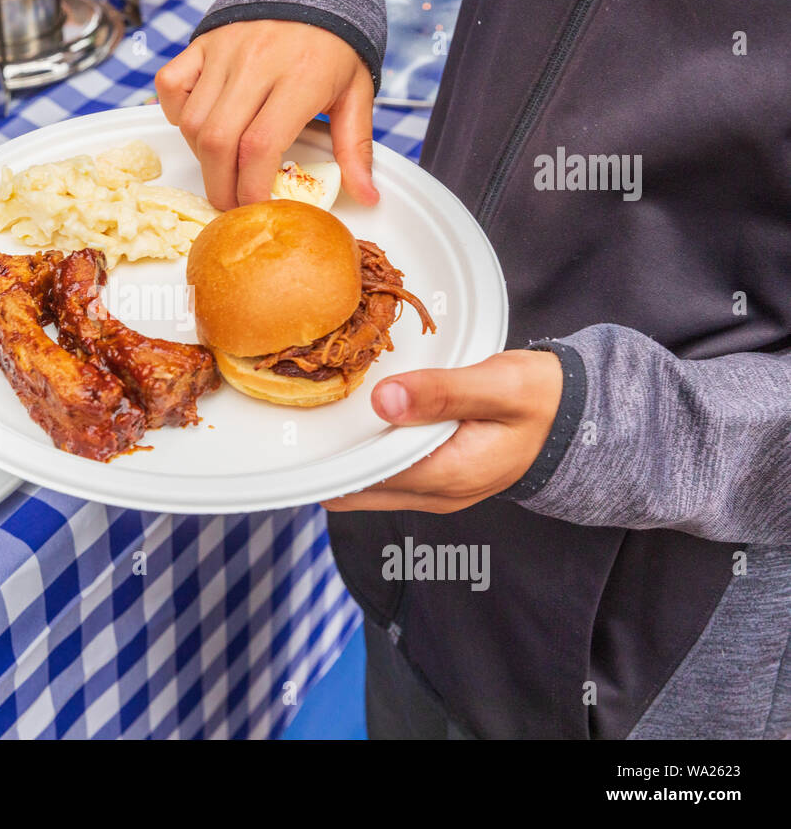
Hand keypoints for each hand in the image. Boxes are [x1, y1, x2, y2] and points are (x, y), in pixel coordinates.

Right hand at [155, 20, 378, 210]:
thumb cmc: (334, 46)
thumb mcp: (356, 94)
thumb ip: (356, 148)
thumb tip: (367, 197)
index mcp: (300, 77)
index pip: (260, 146)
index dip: (250, 187)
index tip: (255, 206)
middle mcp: (257, 62)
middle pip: (219, 142)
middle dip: (221, 185)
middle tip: (232, 202)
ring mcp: (224, 51)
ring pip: (193, 122)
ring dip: (202, 156)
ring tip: (223, 166)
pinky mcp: (201, 43)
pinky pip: (170, 86)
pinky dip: (177, 114)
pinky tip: (201, 125)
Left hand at [322, 350, 563, 513]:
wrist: (577, 417)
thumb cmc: (542, 398)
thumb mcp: (499, 385)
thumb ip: (442, 393)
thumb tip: (384, 400)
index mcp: (448, 475)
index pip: (367, 475)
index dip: (332, 453)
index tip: (304, 426)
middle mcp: (436, 495)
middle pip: (357, 490)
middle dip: (331, 460)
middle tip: (306, 418)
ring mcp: (434, 494)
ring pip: (367, 487)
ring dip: (347, 458)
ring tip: (326, 417)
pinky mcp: (435, 482)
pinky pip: (385, 477)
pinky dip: (367, 455)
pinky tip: (358, 424)